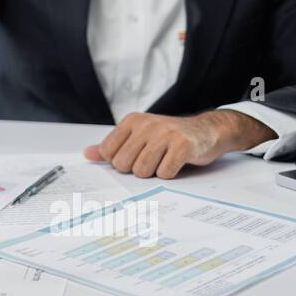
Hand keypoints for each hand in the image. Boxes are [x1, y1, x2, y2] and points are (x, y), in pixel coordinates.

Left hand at [83, 110, 275, 179]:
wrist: (207, 130)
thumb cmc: (169, 136)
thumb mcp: (139, 136)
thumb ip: (113, 145)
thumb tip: (87, 154)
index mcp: (132, 121)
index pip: (108, 153)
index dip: (120, 162)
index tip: (135, 157)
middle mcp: (146, 124)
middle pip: (123, 164)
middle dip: (136, 169)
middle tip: (152, 160)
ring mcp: (165, 134)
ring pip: (142, 170)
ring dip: (153, 173)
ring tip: (164, 160)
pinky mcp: (183, 146)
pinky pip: (165, 173)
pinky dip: (170, 174)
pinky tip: (176, 163)